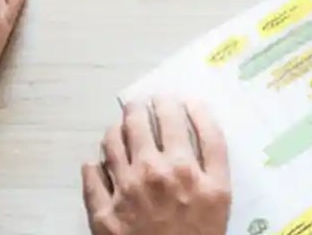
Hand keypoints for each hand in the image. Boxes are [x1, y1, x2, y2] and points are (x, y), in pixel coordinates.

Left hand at [82, 96, 231, 234]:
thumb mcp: (221, 195)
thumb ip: (213, 153)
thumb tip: (197, 112)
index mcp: (184, 168)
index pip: (178, 118)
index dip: (174, 102)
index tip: (172, 98)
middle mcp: (152, 172)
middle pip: (140, 121)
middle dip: (140, 107)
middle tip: (140, 104)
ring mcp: (124, 191)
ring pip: (111, 141)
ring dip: (116, 129)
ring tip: (120, 128)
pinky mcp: (102, 212)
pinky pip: (90, 174)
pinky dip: (94, 164)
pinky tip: (98, 163)